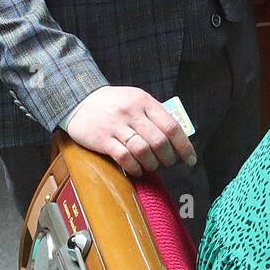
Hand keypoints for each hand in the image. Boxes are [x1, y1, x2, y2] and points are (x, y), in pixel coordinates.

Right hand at [65, 86, 196, 176]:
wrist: (79, 100)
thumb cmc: (113, 103)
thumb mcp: (136, 99)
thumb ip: (154, 115)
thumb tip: (177, 137)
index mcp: (144, 102)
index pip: (172, 126)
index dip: (184, 146)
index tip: (190, 159)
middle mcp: (132, 113)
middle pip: (159, 141)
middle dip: (168, 157)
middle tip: (168, 163)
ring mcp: (116, 126)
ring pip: (143, 150)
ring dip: (152, 164)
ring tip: (152, 166)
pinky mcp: (102, 139)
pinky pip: (124, 157)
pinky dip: (134, 167)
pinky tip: (137, 169)